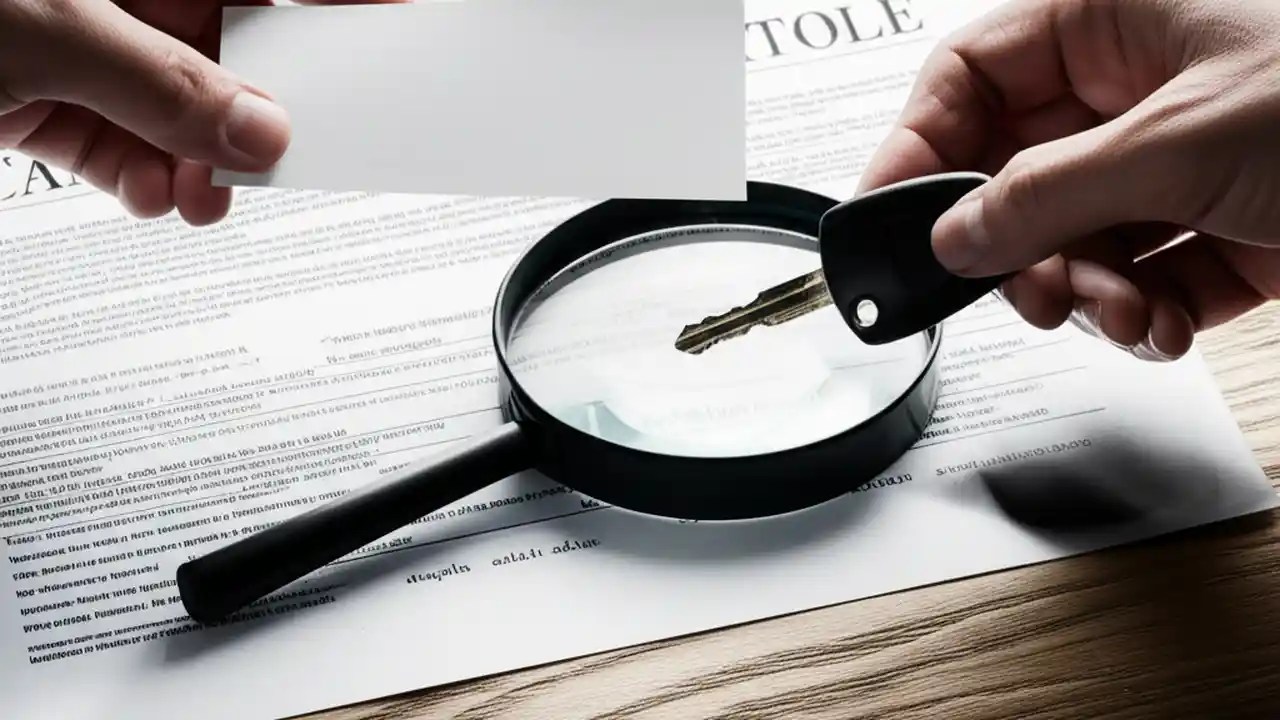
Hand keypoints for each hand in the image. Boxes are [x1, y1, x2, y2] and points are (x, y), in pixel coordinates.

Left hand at [0, 0, 403, 225]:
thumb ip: (161, 83)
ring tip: (200, 195)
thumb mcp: (51, 31)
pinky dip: (141, 182)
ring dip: (197, 169)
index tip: (401, 28)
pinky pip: (120, 149)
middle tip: (279, 158)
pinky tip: (148, 193)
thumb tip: (263, 131)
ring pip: (176, 118)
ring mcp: (82, 54)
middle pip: (228, 60)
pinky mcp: (44, 102)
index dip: (338, 9)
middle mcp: (121, 4)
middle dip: (252, 122)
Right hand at [859, 0, 1279, 361]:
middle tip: (1024, 289)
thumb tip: (953, 236)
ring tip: (1120, 310)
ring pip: (1070, 241)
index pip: (972, 75)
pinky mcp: (1216, 230)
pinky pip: (1138, 281)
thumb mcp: (1181, 143)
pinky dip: (1142, 317)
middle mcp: (1135, 91)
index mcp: (1114, 23)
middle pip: (1012, 174)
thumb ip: (1049, 193)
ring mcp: (1175, 164)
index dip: (919, 145)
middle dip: (1017, 248)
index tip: (887, 217)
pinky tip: (1163, 324)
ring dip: (1084, 293)